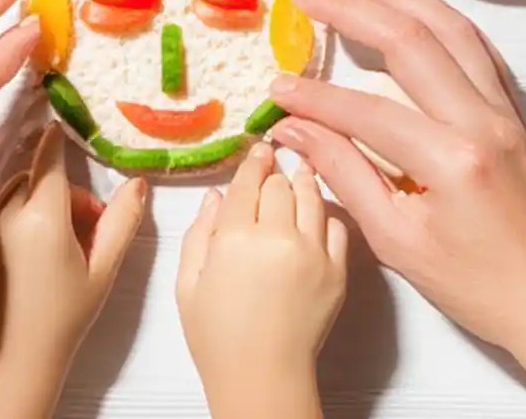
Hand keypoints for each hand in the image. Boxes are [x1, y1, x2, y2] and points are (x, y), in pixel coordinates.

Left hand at [0, 123, 146, 418]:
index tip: (60, 127)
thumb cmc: (62, 319)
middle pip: (29, 174)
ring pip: (2, 187)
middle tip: (79, 222)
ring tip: (48, 234)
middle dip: (54, 187)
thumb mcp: (103, 270)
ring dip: (25, 196)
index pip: (48, 155)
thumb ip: (122, 221)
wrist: (11, 358)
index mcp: (41, 216)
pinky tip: (17, 242)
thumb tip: (137, 182)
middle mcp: (2, 213)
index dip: (56, 140)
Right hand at [176, 143, 346, 418]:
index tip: (257, 150)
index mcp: (235, 238)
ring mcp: (312, 253)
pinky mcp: (337, 271)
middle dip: (275, 171)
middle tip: (275, 160)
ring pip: (312, 196)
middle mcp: (277, 238)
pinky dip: (326, 214)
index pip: (247, 182)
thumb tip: (215, 197)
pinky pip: (337, 225)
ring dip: (304, 181)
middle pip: (280, 184)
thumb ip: (199, 232)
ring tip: (300, 173)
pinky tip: (317, 214)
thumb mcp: (187, 282)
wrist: (261, 376)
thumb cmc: (218, 337)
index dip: (252, 162)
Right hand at [269, 0, 525, 418]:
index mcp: (452, 158)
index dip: (313, 96)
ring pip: (453, 32)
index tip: (276, 88)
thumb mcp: (400, 243)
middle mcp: (484, 122)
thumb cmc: (483, 289)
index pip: (365, 110)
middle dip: (354, 12)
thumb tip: (295, 133)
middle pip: (413, 42)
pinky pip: (479, 51)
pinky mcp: (516, 119)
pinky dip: (445, 20)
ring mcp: (506, 114)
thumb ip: (346, 177)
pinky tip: (421, 11)